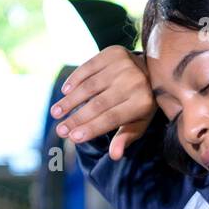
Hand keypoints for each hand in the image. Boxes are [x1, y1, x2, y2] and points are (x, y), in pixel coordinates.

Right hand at [52, 46, 156, 160]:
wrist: (152, 69)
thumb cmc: (141, 102)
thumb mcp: (139, 122)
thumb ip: (125, 137)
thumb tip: (115, 156)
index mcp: (142, 103)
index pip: (112, 118)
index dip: (91, 128)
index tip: (72, 138)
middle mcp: (135, 82)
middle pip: (99, 104)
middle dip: (76, 119)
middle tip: (60, 130)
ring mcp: (124, 65)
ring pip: (90, 86)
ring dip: (70, 100)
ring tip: (56, 113)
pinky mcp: (114, 52)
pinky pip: (88, 67)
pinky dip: (75, 80)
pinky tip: (64, 92)